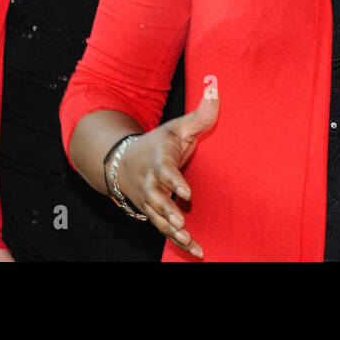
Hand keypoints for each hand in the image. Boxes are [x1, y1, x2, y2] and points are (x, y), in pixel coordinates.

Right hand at [115, 91, 218, 258]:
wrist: (123, 162)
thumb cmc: (158, 144)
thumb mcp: (177, 127)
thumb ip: (200, 114)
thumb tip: (216, 87)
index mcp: (158, 160)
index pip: (164, 170)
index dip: (174, 181)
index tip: (186, 192)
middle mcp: (150, 183)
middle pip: (156, 199)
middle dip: (167, 211)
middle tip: (180, 222)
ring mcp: (149, 200)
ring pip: (158, 218)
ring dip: (172, 231)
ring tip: (187, 239)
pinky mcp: (154, 213)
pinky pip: (165, 230)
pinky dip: (179, 243)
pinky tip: (197, 252)